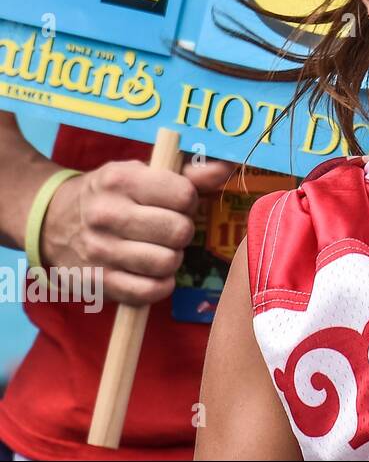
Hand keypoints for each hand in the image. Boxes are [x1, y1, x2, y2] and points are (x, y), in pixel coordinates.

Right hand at [41, 154, 237, 304]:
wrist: (51, 221)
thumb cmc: (112, 195)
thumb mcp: (142, 173)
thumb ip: (187, 174)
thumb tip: (223, 170)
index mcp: (120, 180)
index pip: (183, 194)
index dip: (188, 200)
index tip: (176, 202)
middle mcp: (106, 215)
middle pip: (179, 231)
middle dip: (182, 231)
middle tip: (169, 229)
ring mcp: (99, 251)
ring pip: (167, 263)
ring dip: (172, 258)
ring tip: (158, 249)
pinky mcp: (97, 283)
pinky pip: (148, 292)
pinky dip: (160, 285)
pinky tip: (152, 273)